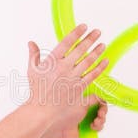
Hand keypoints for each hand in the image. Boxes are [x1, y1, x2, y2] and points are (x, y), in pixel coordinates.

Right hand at [25, 23, 109, 137]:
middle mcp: (63, 68)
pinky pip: (92, 76)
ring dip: (97, 51)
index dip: (76, 33)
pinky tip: (105, 61)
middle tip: (97, 32)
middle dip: (90, 39)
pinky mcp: (79, 88)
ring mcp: (72, 78)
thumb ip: (33, 55)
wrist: (41, 111)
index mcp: (52, 61)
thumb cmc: (36, 91)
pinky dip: (100, 68)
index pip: (66, 42)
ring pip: (88, 61)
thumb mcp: (32, 70)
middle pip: (80, 50)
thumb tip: (31, 43)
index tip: (84, 26)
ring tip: (103, 44)